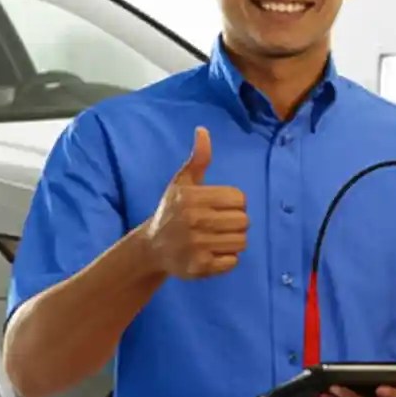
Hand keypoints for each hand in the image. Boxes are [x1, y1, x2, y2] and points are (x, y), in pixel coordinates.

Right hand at [141, 126, 248, 278]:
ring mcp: (196, 245)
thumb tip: (203, 130)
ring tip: (216, 238)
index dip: (234, 203)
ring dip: (233, 241)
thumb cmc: (171, 210)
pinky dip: (226, 259)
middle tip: (219, 225)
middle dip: (236, 223)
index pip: (239, 198)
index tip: (220, 206)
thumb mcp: (181, 182)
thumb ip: (198, 159)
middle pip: (243, 221)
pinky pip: (233, 261)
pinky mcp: (199, 267)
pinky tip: (212, 253)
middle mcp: (193, 220)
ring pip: (241, 242)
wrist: (151, 247)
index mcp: (192, 197)